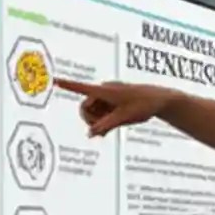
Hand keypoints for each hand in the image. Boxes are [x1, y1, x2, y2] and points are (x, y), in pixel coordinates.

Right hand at [55, 78, 175, 136]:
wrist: (160, 100)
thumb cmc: (143, 105)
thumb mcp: (124, 118)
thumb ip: (106, 126)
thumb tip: (90, 134)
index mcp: (105, 91)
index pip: (82, 88)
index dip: (67, 85)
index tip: (54, 80)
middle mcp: (104, 91)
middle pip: (85, 107)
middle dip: (89, 119)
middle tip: (100, 131)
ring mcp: (108, 96)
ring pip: (93, 111)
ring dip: (97, 121)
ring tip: (108, 130)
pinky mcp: (113, 101)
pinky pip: (101, 112)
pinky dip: (102, 120)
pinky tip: (107, 131)